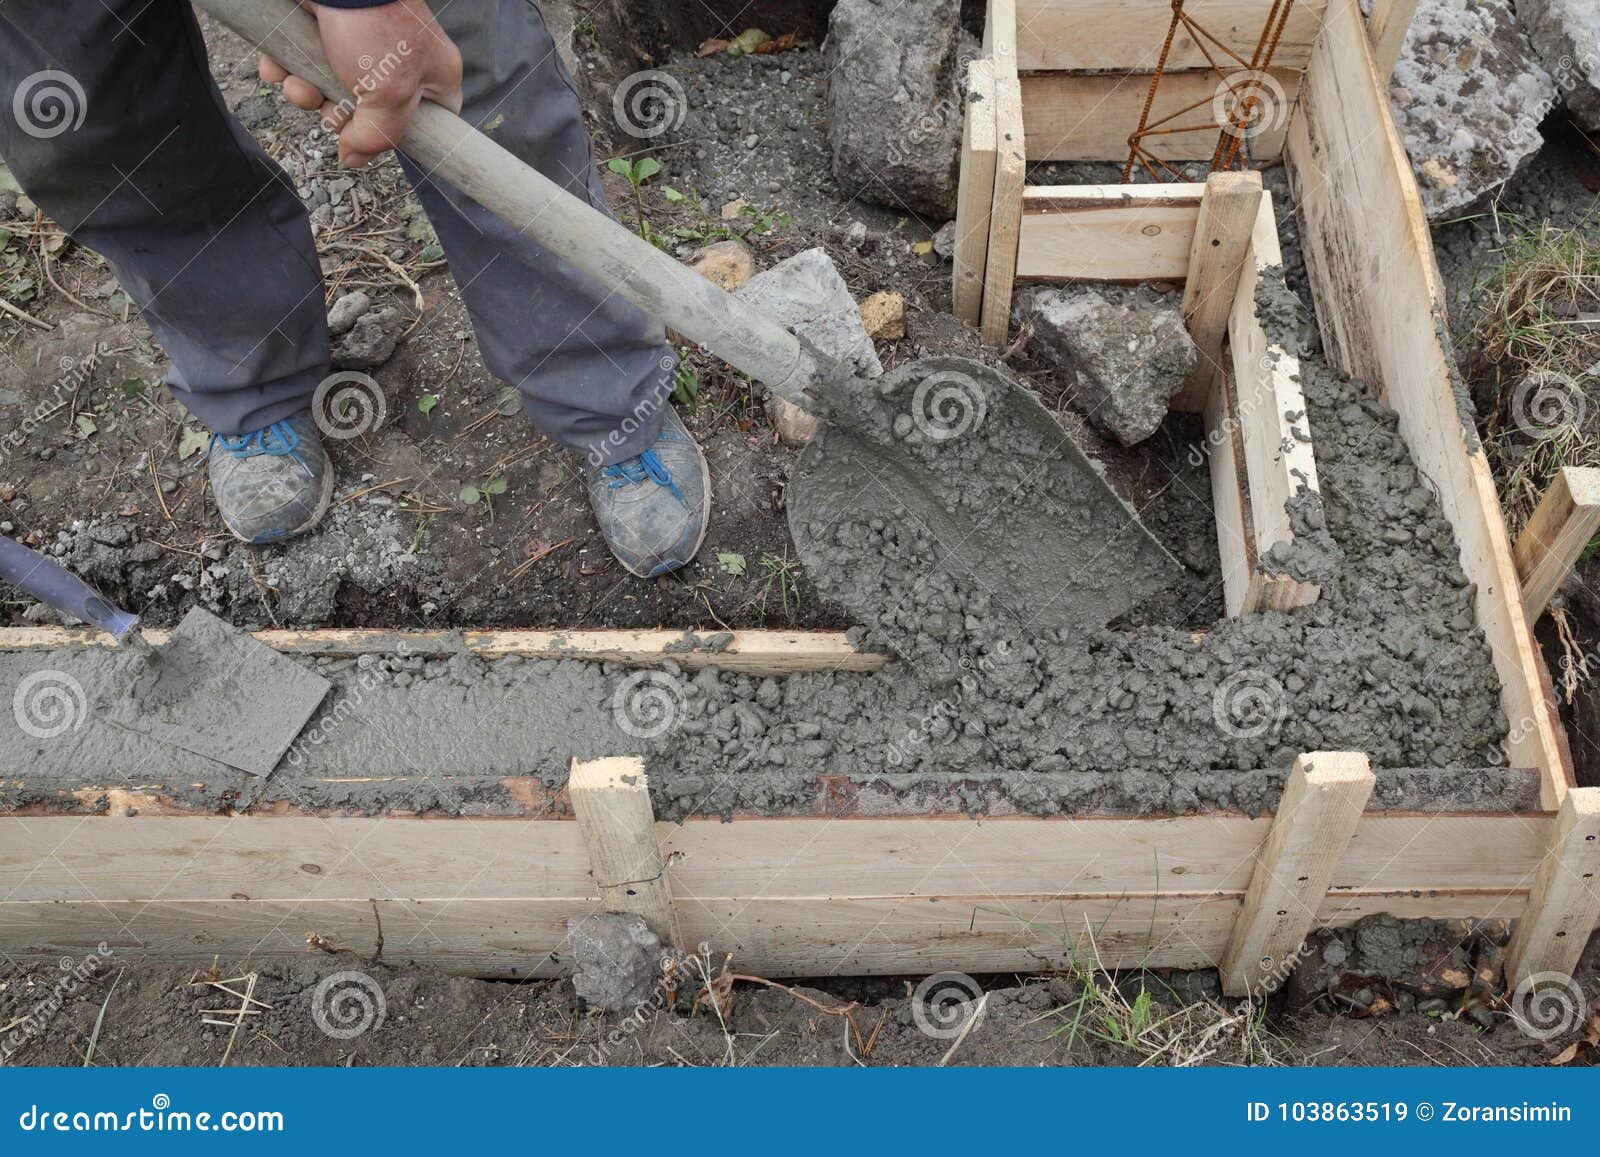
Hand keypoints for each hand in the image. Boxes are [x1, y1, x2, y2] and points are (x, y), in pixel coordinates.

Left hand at [259, 0, 462, 167]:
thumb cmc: (377, 24)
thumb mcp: (389, 95)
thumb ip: (376, 135)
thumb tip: (353, 159)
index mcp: (433, 76)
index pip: (429, 121)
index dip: (398, 136)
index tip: (371, 139)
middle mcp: (400, 60)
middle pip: (369, 111)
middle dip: (338, 114)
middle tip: (330, 108)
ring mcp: (362, 42)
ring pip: (331, 87)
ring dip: (307, 93)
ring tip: (298, 85)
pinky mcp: (327, 27)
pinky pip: (304, 61)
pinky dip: (288, 68)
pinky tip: (279, 68)